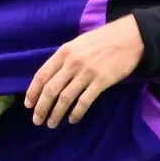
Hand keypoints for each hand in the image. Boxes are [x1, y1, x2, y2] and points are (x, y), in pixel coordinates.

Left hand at [25, 14, 143, 127]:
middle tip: (37, 120)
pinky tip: (73, 119)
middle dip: (41, 108)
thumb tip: (52, 77)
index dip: (33, 92)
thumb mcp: (79, 43)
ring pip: (65, 98)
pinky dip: (77, 113)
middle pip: (50, 90)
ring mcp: (87, 73)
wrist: (130, 37)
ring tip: (52, 123)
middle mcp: (72, 63)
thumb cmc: (103, 39)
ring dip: (56, 113)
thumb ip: (65, 58)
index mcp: (64, 52)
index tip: (29, 105)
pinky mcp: (101, 81)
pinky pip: (84, 101)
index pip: (42, 75)